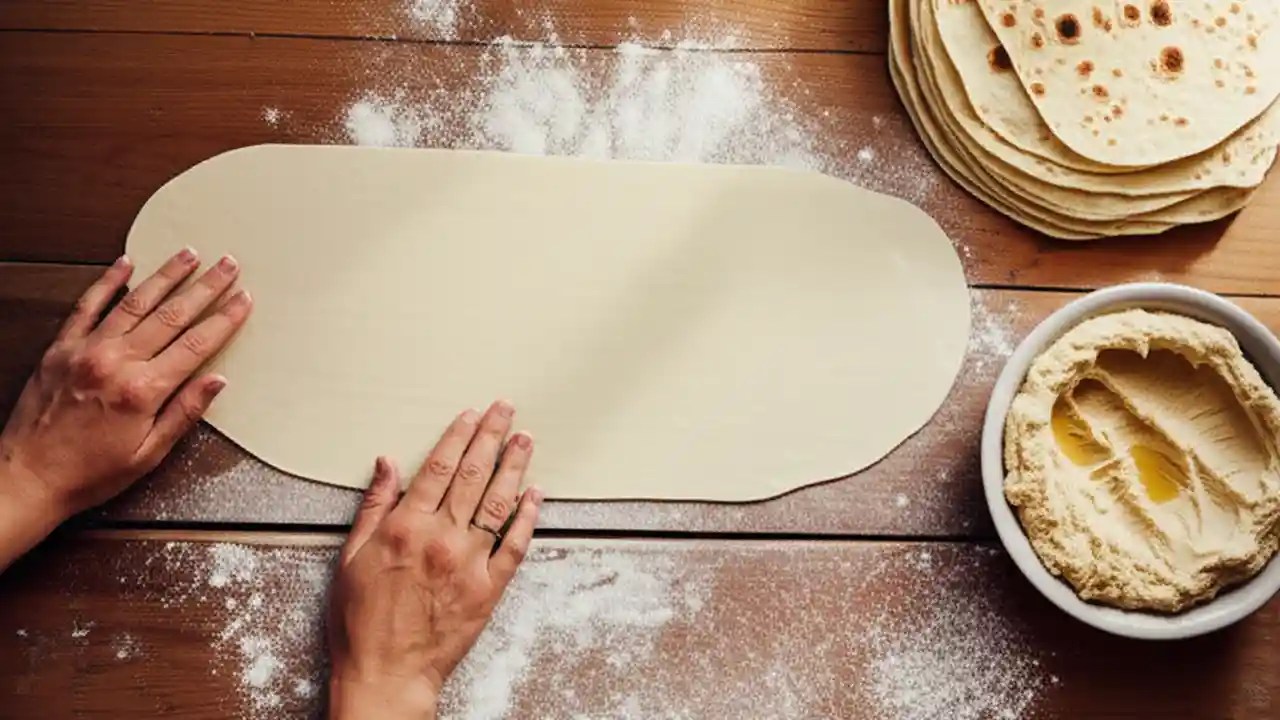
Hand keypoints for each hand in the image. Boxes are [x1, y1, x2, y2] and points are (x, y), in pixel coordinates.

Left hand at [0, 248, 251, 540]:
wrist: (26, 478)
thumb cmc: (88, 474)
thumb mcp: (148, 454)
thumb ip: (184, 413)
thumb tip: (217, 381)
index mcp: (141, 391)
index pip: (195, 345)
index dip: (223, 320)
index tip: (242, 300)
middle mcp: (115, 363)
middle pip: (171, 316)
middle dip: (205, 288)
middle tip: (227, 265)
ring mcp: (86, 350)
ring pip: (135, 303)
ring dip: (166, 276)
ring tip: (189, 255)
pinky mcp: (61, 348)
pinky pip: (87, 306)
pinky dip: (108, 282)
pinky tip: (125, 263)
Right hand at [328, 401, 541, 719]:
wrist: (386, 673)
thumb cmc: (361, 622)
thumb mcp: (351, 558)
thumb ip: (373, 506)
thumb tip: (386, 464)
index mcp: (405, 526)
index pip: (439, 467)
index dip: (458, 436)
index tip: (471, 414)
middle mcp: (441, 538)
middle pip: (472, 475)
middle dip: (492, 436)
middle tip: (506, 410)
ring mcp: (468, 563)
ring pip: (497, 502)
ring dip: (514, 466)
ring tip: (526, 440)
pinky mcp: (489, 588)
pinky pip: (514, 545)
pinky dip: (526, 517)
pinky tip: (535, 494)